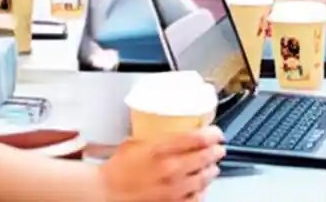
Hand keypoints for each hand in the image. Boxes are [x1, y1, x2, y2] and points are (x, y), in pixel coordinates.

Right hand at [99, 127, 223, 200]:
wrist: (106, 193)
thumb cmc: (117, 169)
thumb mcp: (135, 143)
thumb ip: (155, 137)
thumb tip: (169, 131)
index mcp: (160, 149)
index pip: (197, 138)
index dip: (213, 134)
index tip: (217, 133)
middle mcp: (171, 169)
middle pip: (206, 157)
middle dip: (216, 152)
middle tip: (218, 149)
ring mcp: (174, 190)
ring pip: (205, 178)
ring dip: (211, 170)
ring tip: (212, 166)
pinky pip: (197, 197)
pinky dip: (202, 190)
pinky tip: (201, 187)